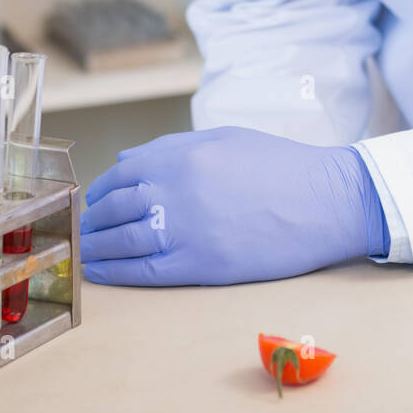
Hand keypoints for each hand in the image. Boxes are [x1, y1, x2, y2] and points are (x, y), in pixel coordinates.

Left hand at [80, 125, 388, 285]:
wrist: (325, 201)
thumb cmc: (281, 165)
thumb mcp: (225, 139)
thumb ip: (173, 147)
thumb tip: (126, 159)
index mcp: (183, 155)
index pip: (122, 174)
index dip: (102, 190)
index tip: (95, 200)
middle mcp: (178, 189)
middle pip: (117, 207)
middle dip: (95, 220)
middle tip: (86, 228)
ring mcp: (188, 229)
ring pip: (124, 241)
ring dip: (98, 246)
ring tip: (87, 251)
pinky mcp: (202, 265)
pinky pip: (146, 272)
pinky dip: (117, 273)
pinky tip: (102, 272)